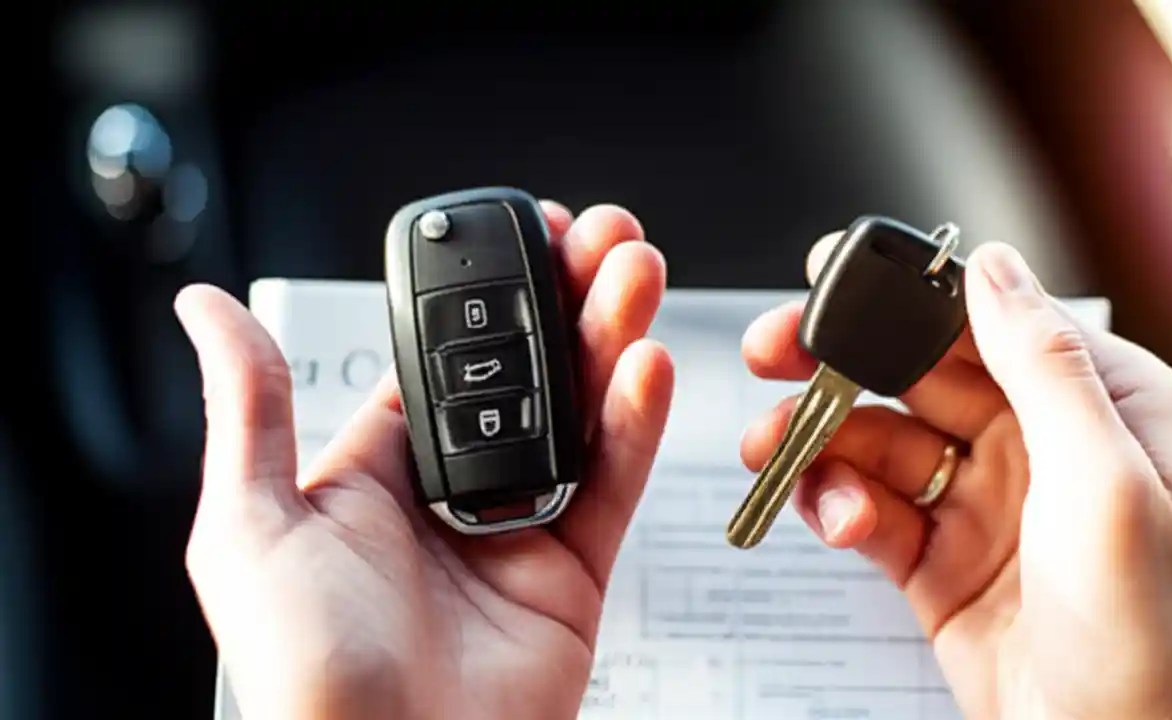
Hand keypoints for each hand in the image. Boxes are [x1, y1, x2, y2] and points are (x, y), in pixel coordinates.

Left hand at [177, 202, 673, 719]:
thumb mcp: (253, 521)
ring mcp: (521, 530)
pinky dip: (635, 423)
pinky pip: (613, 486)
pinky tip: (645, 364)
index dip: (490, 293)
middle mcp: (456, 494)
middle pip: (528, 373)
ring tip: (634, 271)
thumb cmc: (303, 671)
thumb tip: (208, 309)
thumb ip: (253, 405)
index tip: (523, 236)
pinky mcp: (576, 574)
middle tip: (601, 238)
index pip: (447, 357)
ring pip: (582, 414)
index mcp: (379, 473)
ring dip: (612, 337)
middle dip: (568, 299)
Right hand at [741, 238, 1171, 718]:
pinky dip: (837, 505)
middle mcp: (1040, 442)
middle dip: (838, 360)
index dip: (905, 294)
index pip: (991, 319)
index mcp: (1104, 403)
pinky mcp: (936, 553)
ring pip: (878, 438)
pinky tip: (838, 519)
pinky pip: (867, 504)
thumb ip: (1043, 365)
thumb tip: (992, 266)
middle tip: (772, 353)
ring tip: (774, 449)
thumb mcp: (1104, 478)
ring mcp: (982, 499)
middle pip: (915, 371)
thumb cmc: (1142, 629)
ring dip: (820, 439)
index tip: (829, 278)